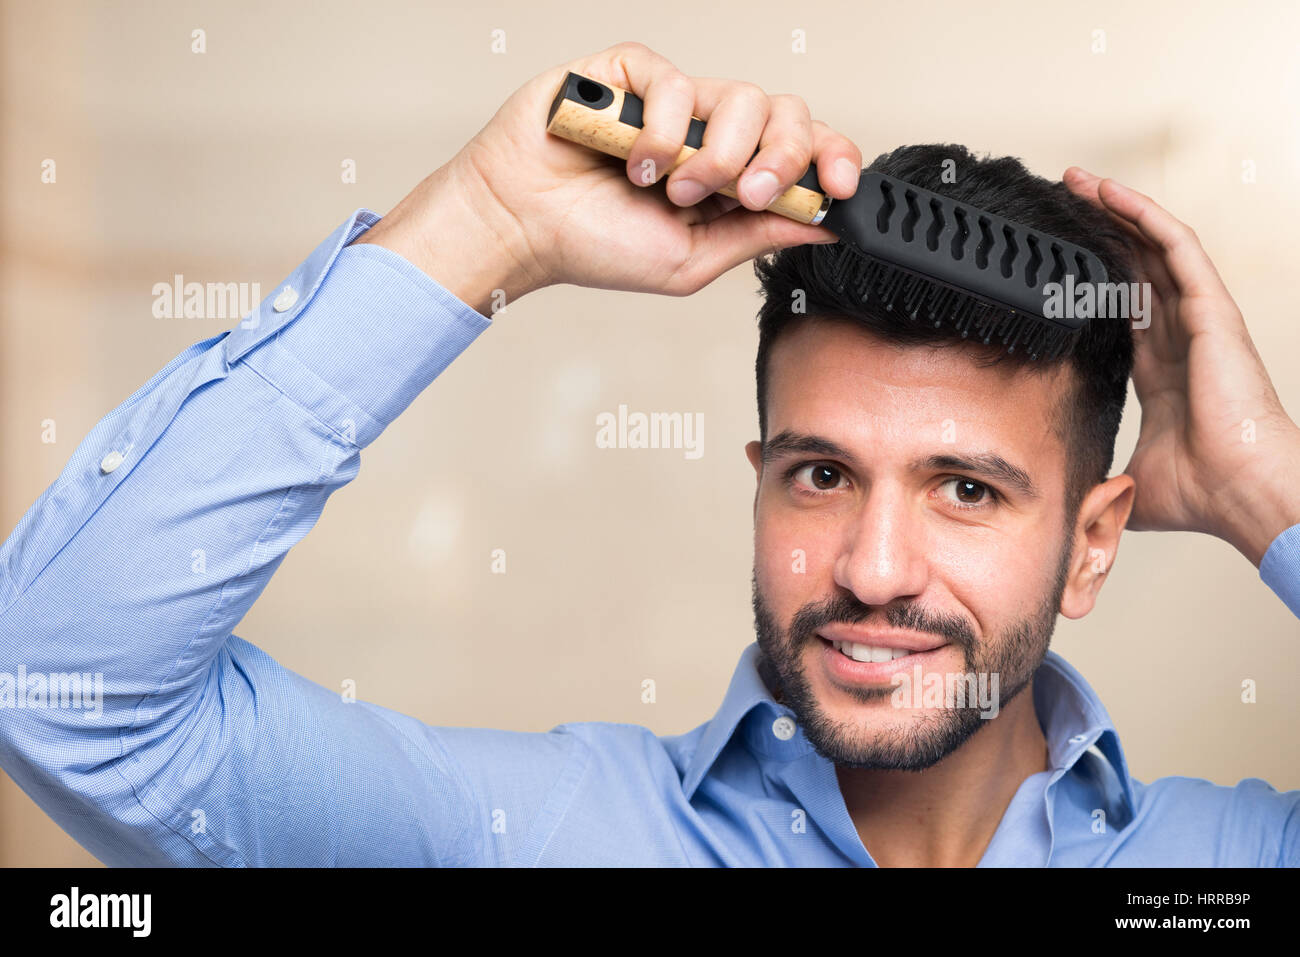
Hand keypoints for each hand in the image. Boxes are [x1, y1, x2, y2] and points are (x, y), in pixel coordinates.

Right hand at [358, 41, 861, 309]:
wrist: (523, 227)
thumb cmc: (595, 245)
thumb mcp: (694, 260)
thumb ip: (759, 235)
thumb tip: (824, 225)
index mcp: (729, 176)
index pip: (801, 150)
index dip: (830, 159)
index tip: (839, 186)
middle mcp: (707, 132)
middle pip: (785, 114)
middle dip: (778, 158)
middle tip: (740, 193)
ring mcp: (671, 101)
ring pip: (740, 98)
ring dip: (714, 154)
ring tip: (670, 188)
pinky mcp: (632, 74)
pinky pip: (675, 81)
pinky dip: (660, 130)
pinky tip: (632, 162)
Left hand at [1064, 167, 1299, 565]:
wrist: (1240, 494)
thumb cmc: (1204, 492)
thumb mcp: (1133, 479)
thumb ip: (1103, 478)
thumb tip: (1074, 501)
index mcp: (1160, 368)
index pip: (1122, 305)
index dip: (1093, 275)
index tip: (1058, 255)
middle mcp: (1179, 336)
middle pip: (1135, 265)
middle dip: (1099, 229)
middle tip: (1062, 200)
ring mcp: (1198, 319)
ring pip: (1154, 245)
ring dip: (1116, 210)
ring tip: (1079, 182)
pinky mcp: (1212, 312)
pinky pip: (1178, 248)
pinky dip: (1146, 216)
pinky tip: (1113, 193)